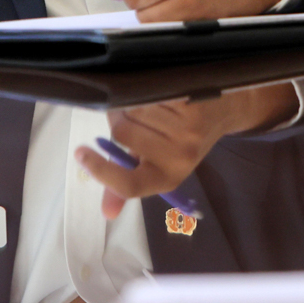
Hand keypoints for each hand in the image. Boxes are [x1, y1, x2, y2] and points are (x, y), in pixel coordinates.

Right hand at [73, 85, 297, 218]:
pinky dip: (146, 89)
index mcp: (167, 178)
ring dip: (132, 101)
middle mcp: (179, 157)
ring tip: (150, 102)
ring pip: (134, 108)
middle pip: (121, 132)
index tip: (80, 154)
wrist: (223, 110)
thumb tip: (107, 213)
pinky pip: (148, 92)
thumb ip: (128, 184)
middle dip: (118, 118)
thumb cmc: (182, 140)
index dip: (101, 172)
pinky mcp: (191, 103)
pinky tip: (160, 92)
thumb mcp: (158, 165)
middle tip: (132, 114)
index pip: (129, 184)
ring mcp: (187, 129)